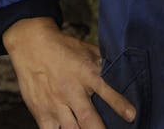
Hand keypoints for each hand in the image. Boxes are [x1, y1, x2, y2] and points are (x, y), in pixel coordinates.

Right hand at [3, 17, 135, 127]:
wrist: (32, 45)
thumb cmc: (63, 47)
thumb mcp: (86, 50)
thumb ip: (102, 63)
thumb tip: (122, 68)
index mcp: (86, 73)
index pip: (106, 90)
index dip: (119, 104)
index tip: (131, 115)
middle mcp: (71, 91)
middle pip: (88, 118)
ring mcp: (56, 104)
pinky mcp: (42, 112)